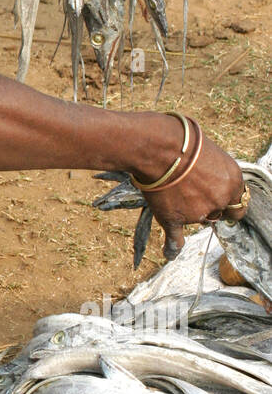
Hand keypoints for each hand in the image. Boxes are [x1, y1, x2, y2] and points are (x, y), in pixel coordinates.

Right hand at [136, 130, 245, 257]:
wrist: (156, 146)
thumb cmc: (182, 141)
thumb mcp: (210, 151)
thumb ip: (216, 172)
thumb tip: (211, 180)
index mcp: (233, 180)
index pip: (238, 201)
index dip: (226, 198)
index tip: (216, 194)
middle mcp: (220, 199)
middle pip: (218, 212)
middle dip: (208, 205)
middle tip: (189, 188)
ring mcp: (197, 213)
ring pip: (196, 219)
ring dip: (187, 210)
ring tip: (170, 187)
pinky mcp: (174, 219)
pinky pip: (176, 238)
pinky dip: (173, 246)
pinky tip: (170, 252)